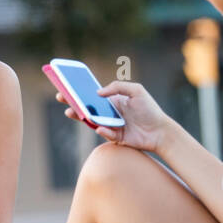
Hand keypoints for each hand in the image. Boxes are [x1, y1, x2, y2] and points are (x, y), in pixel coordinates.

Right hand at [57, 80, 171, 151]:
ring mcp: (110, 125)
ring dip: (81, 117)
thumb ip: (117, 87)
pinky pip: (105, 133)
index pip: (92, 94)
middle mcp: (108, 112)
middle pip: (86, 107)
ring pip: (91, 121)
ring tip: (72, 112)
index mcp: (112, 100)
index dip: (79, 90)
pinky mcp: (115, 137)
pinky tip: (100, 127)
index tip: (66, 85)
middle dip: (72, 102)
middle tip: (61, 97)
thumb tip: (98, 92)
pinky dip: (102, 130)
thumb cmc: (149, 109)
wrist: (160, 131)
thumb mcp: (136, 90)